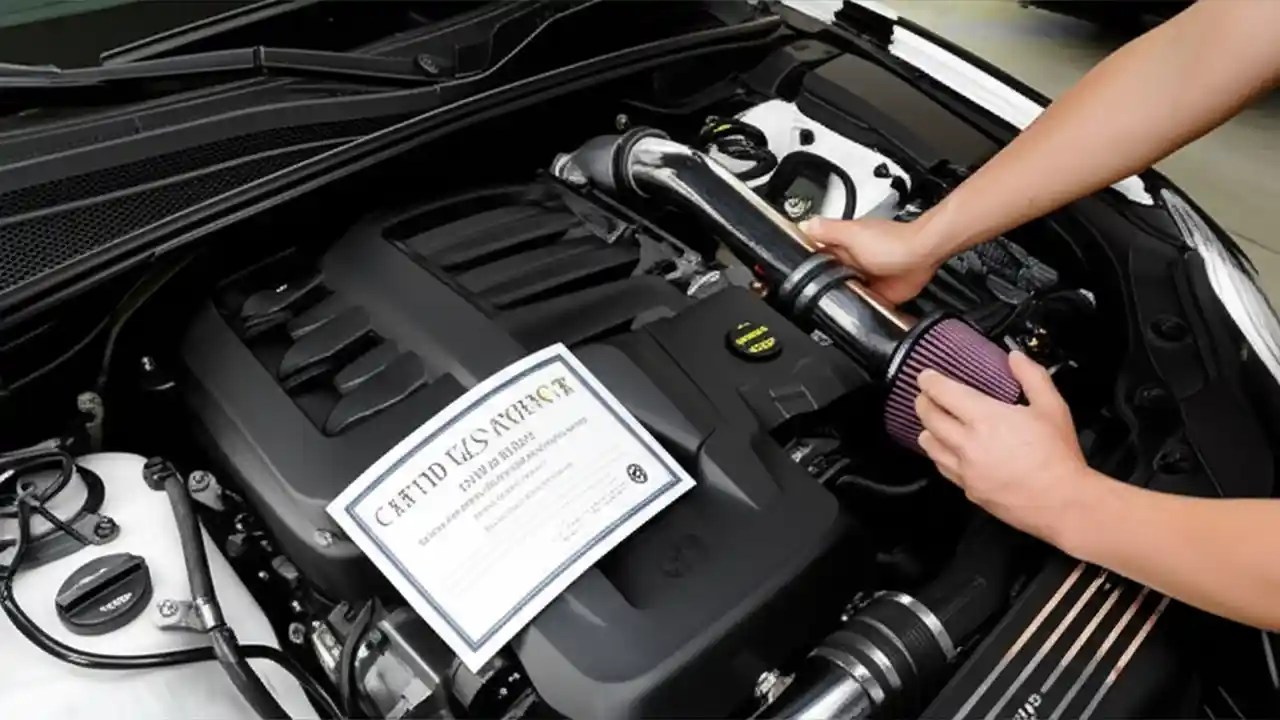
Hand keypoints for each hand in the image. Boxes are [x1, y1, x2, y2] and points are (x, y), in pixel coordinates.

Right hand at [798, 216, 943, 304]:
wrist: (921, 256)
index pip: (817, 256)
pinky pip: (863, 305)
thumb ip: (827, 231)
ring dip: (840, 300)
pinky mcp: (877, 294)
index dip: (805, 265)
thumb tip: (803, 226)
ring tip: (832, 306)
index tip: (796, 273)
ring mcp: (865, 279)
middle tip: (813, 295)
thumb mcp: (852, 233)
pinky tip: (853, 312)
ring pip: (844, 293)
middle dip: (820, 287)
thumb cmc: (894, 242)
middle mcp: (853, 263)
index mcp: (843, 247)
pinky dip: (859, 310)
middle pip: (828, 278)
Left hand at [915, 350, 1101, 545]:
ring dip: (928, 429)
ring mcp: (964, 469)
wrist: (1062, 502)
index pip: (943, 393)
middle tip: (925, 395)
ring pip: (929, 444)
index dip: (929, 381)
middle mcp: (967, 443)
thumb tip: (1015, 356)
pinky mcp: (967, 490)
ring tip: (934, 422)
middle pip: (928, 417)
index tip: (925, 376)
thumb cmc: (1058, 454)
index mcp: (985, 418)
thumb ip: (1032, 376)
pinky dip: (939, 454)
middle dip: (922, 402)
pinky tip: (947, 450)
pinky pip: (942, 467)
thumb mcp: (1052, 407)